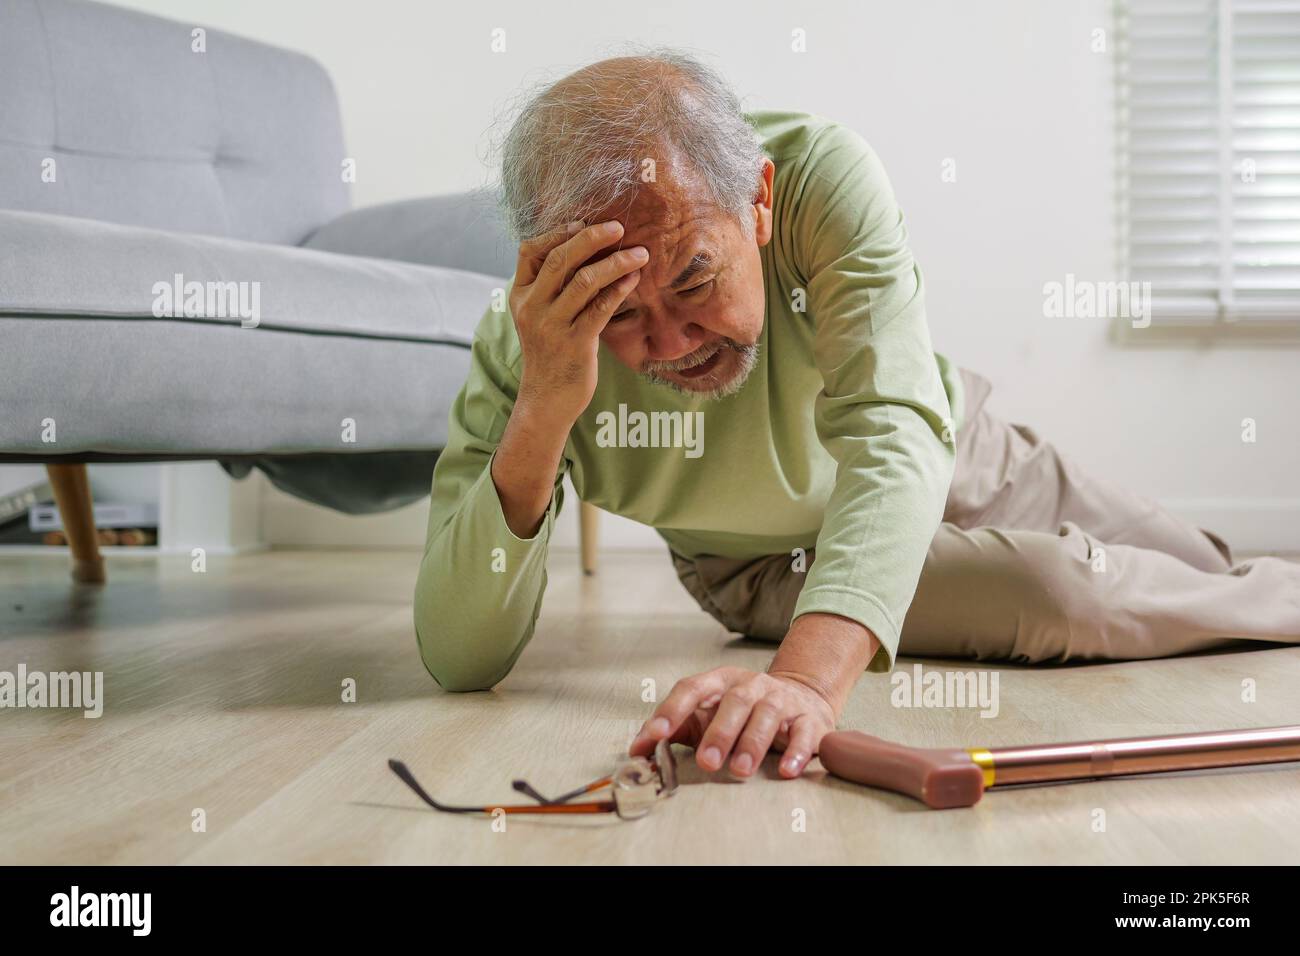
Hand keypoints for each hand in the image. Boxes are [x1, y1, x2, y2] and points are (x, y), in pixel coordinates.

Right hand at [509, 219, 648, 426]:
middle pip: (560, 260)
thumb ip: (552, 286)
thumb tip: (584, 248)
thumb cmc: (550, 352)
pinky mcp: (575, 343)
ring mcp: (552, 326)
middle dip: (591, 238)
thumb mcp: (539, 316)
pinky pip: (601, 308)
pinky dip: (619, 289)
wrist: (546, 399)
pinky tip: (634, 278)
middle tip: (619, 227)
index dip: (556, 232)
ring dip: (616, 263)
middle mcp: (532, 307)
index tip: (583, 222)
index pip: (529, 251)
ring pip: (585, 281)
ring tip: (640, 253)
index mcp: (520, 296)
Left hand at [628, 666, 837, 778]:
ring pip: (767, 715)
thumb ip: (675, 729)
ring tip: (740, 770)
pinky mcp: (808, 718)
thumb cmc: (743, 712)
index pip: (692, 688)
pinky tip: (786, 770)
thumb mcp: (708, 714)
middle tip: (706, 762)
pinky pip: (803, 732)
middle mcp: (751, 685)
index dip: (672, 710)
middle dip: (719, 733)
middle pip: (735, 702)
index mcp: (720, 681)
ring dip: (752, 743)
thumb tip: (637, 750)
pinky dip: (796, 751)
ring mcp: (781, 699)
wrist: (802, 696)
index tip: (655, 735)